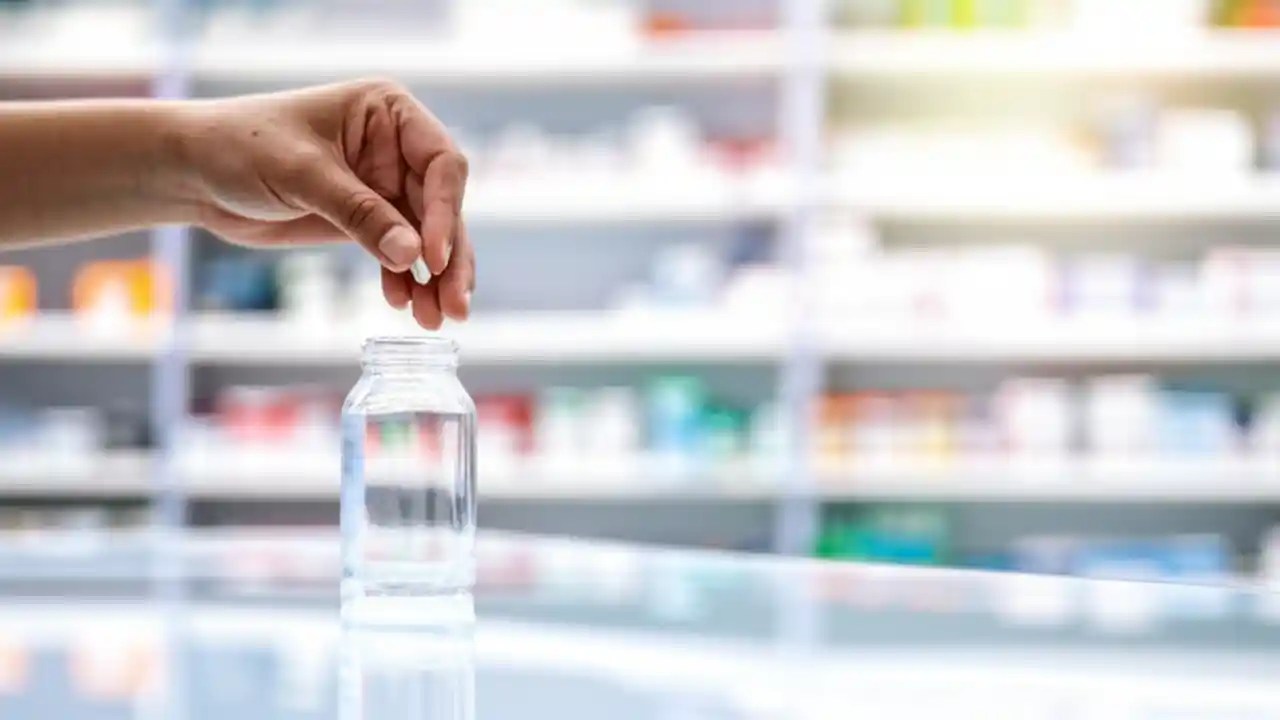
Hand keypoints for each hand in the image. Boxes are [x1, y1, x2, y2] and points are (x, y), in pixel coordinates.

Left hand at [180, 79, 471, 328]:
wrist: (192, 172)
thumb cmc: (239, 146)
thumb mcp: (301, 175)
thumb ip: (359, 213)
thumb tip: (413, 257)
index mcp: (389, 112)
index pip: (441, 163)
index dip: (445, 212)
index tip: (431, 258)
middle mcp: (396, 146)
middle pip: (442, 207)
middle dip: (448, 259)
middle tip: (455, 305)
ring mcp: (383, 184)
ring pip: (427, 236)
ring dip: (433, 280)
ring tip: (434, 319)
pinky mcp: (366, 218)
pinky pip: (398, 252)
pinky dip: (404, 280)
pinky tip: (403, 305)